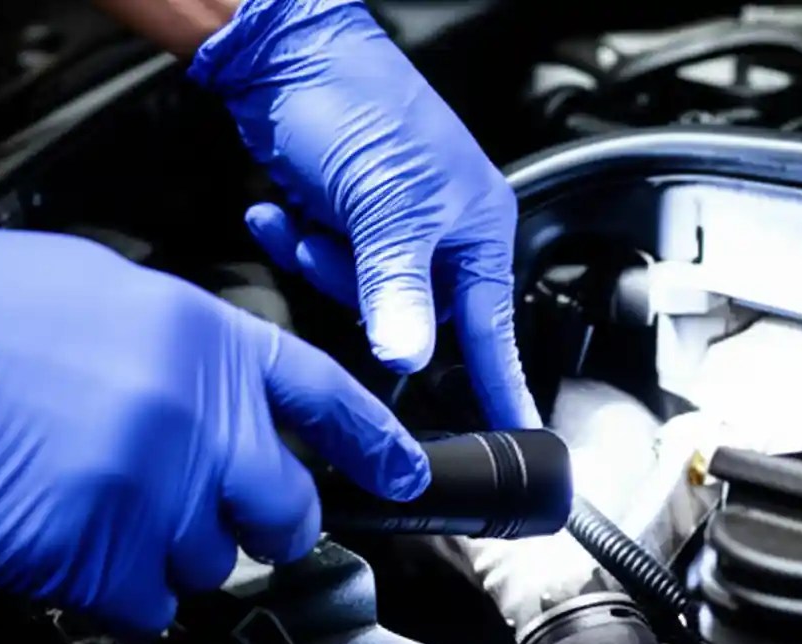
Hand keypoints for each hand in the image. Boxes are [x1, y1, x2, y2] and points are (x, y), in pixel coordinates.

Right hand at [0, 208, 427, 634]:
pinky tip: (78, 545)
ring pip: (213, 562)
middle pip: (288, 507)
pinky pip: (149, 602)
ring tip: (107, 507)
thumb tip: (222, 396)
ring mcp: (153, 486)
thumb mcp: (107, 291)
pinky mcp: (97, 551)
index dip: (375, 442)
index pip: (328, 398)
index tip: (404, 473)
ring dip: (173, 551)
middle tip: (235, 520)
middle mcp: (198, 414)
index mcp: (208, 339)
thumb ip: (187, 349)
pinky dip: (120, 590)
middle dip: (268, 523)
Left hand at [189, 0, 539, 429]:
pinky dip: (297, 241)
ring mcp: (392, 225)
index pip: (493, 329)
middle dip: (361, 290)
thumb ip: (397, 288)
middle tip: (340, 251)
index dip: (502, 386)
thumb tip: (408, 358)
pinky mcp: (348, 218)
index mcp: (476, 228)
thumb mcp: (384, 204)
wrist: (283, 49)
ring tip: (310, 218)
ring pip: (360, 294)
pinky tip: (284, 210)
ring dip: (324, 262)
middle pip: (411, 316)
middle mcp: (441, 231)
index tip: (518, 435)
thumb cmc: (355, 99)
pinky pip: (326, 263)